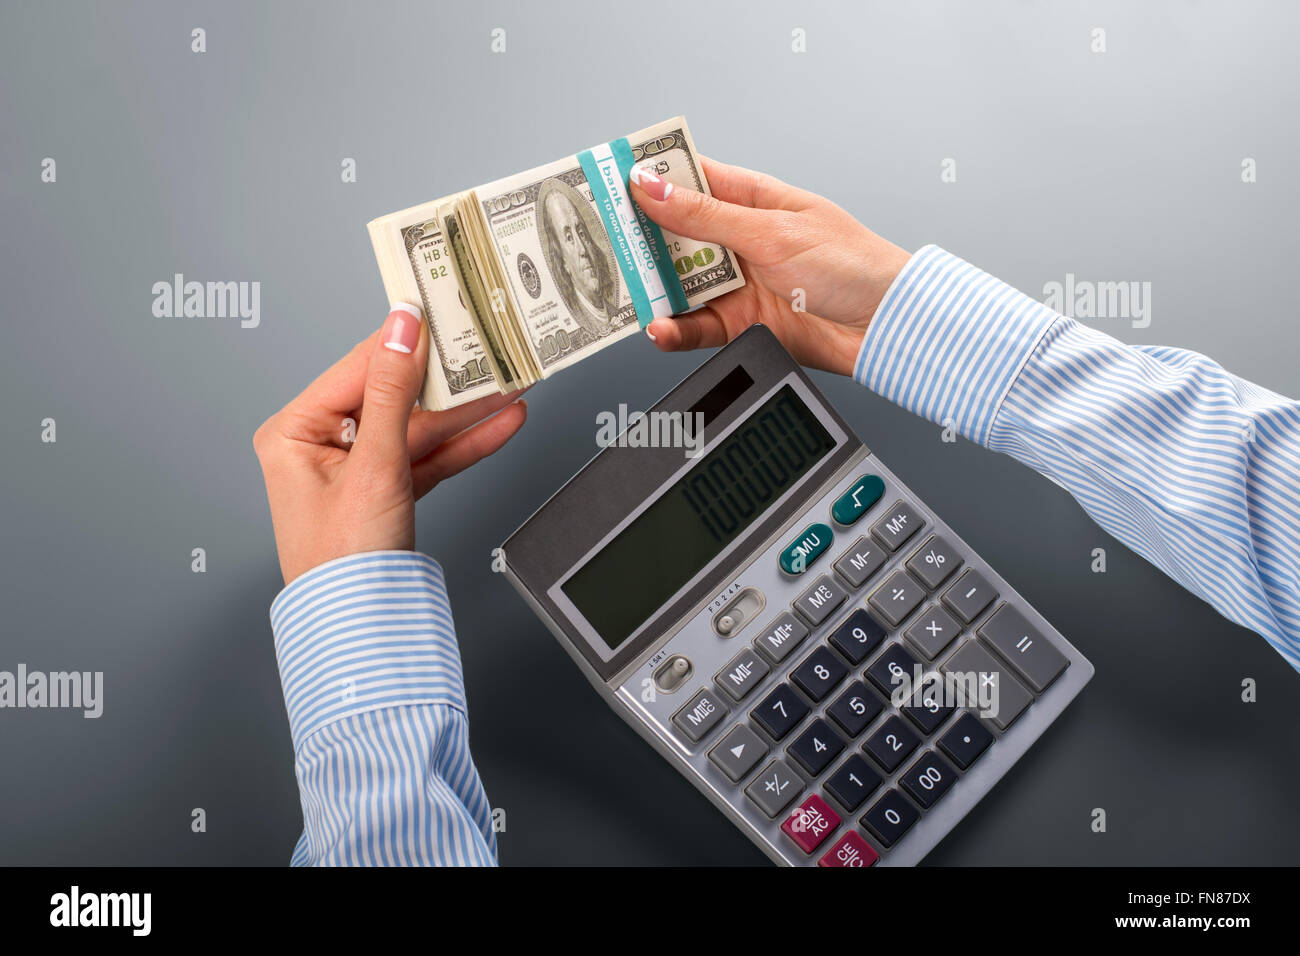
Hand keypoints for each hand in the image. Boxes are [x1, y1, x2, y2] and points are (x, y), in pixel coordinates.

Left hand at [254, 304, 527, 583]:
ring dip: (465, 412)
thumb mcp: (374, 466)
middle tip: (484, 347)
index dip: (401, 340)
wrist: (363, 629)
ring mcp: (356, 469)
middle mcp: (320, 445)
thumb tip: (401, 328)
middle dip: (445, 379)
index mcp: (294, 432)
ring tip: (509, 386)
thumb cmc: (344, 561)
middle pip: (392, 395)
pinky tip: (500, 424)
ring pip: (418, 426)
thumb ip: (392, 392)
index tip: (438, 310)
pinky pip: (427, 456)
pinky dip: (463, 443)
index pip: (357, 369)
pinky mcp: (386, 490)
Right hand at [629, 158, 912, 375]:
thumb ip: (707, 216)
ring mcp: (739, 283)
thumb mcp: (771, 231)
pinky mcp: (740, 324)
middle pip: (675, 235)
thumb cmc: (851, 265)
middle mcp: (741, 240)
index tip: (610, 180)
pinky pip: (695, 326)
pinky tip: (660, 327)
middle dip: (640, 239)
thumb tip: (654, 189)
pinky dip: (675, 329)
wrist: (884, 327)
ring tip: (627, 290)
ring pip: (679, 283)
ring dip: (654, 288)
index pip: (691, 180)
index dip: (651, 179)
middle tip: (603, 242)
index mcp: (753, 201)